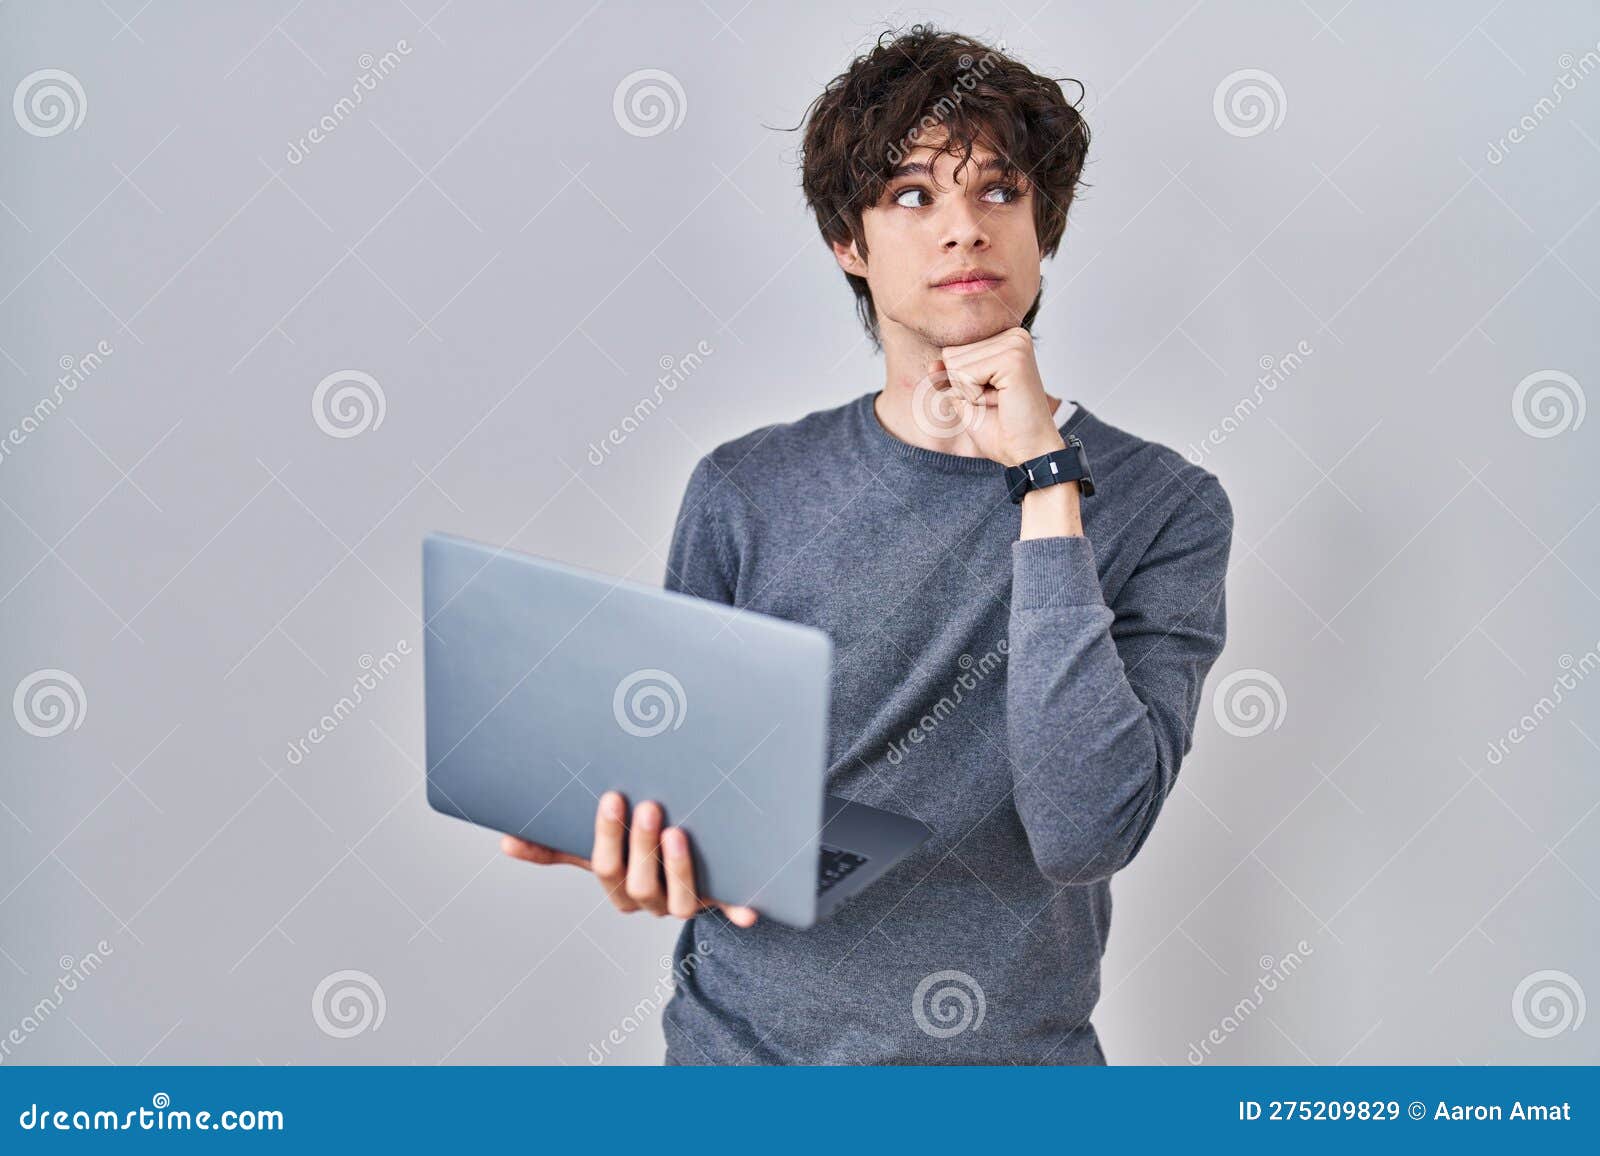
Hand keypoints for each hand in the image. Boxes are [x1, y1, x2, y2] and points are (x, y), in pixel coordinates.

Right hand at [499, 791, 757, 926]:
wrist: (697, 864)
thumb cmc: (637, 851)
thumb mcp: (598, 846)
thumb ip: (556, 845)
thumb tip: (504, 840)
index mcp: (619, 885)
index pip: (605, 868)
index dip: (607, 836)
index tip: (612, 796)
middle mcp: (651, 900)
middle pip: (639, 886)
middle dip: (640, 846)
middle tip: (646, 805)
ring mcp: (687, 903)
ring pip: (678, 902)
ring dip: (678, 868)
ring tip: (678, 831)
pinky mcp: (722, 902)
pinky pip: (731, 911)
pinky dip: (740, 910)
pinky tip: (751, 908)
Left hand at [931, 327, 1065, 464]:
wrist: (1027, 452)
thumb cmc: (1001, 429)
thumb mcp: (965, 398)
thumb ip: (947, 377)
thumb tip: (932, 364)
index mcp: (1005, 339)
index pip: (952, 352)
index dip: (961, 384)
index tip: (992, 397)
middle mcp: (1014, 335)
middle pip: (951, 355)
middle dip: (965, 388)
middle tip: (997, 402)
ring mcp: (1015, 344)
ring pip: (955, 365)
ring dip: (970, 393)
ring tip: (1000, 402)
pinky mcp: (1013, 358)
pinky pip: (965, 375)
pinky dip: (975, 396)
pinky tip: (1001, 401)